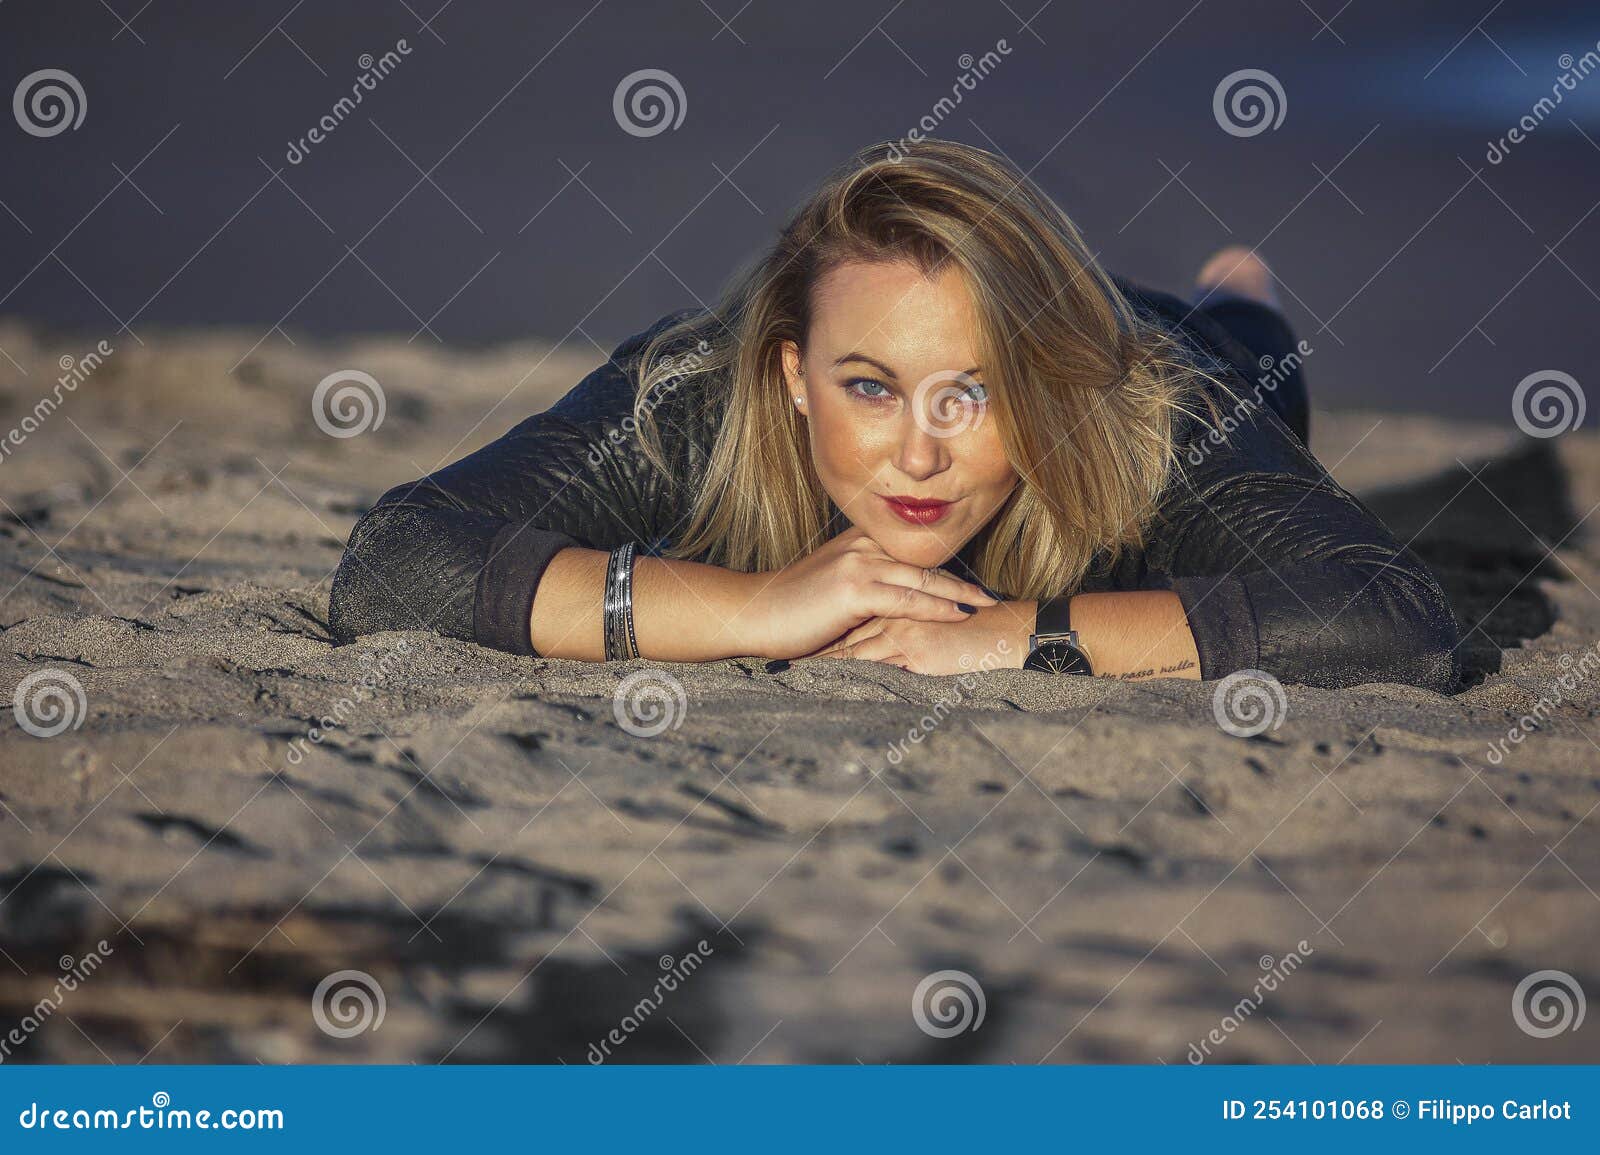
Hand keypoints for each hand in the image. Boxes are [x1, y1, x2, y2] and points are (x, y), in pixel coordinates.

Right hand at [742, 525, 998, 659]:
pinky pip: (906, 599)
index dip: (944, 566)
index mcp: (859, 542)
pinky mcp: (854, 589)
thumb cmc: (789, 608)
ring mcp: (859, 565)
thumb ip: (862, 584)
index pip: (912, 551)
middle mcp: (862, 546)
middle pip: (924, 561)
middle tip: (991, 594)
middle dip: (961, 579)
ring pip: (922, 578)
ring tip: (985, 604)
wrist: (753, 613)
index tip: (972, 581)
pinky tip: (958, 615)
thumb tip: (890, 600)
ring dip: (959, 593)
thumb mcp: (831, 587)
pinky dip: (936, 608)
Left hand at [800, 600, 1032, 675]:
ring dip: (819, 662)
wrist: (1012, 633)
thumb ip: (908, 631)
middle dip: (811, 643)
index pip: (852, 614)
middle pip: (842, 628)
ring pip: (850, 645)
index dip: (823, 628)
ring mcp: (902, 625)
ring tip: (786, 675)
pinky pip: (870, 663)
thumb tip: (884, 651)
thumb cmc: (979, 634)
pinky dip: (843, 674)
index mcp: (898, 600)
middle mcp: (895, 608)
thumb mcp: (935, 629)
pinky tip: (821, 686)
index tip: (793, 640)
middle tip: (777, 658)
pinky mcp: (913, 647)